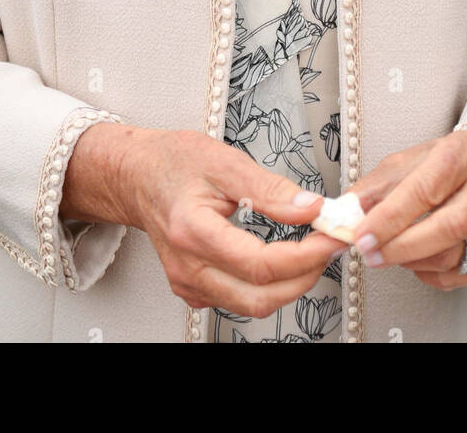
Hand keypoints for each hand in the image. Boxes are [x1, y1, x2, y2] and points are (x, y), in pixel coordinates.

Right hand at [61, 122, 342, 316]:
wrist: (136, 174)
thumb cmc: (172, 162)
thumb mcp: (224, 160)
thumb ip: (270, 188)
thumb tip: (310, 209)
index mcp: (193, 231)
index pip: (260, 264)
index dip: (305, 255)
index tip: (330, 237)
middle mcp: (187, 266)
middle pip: (259, 298)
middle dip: (305, 277)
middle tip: (328, 247)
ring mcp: (187, 282)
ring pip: (251, 305)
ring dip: (290, 284)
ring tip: (311, 250)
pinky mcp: (192, 288)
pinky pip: (237, 300)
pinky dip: (267, 286)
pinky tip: (281, 260)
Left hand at [347, 128, 466, 288]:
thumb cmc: (447, 163)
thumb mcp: (408, 160)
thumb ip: (374, 187)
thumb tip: (343, 217)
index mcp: (462, 152)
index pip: (424, 189)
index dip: (390, 218)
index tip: (361, 236)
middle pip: (446, 227)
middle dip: (400, 247)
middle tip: (370, 254)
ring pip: (455, 256)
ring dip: (413, 261)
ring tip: (393, 251)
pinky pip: (465, 275)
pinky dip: (433, 275)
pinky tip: (420, 260)